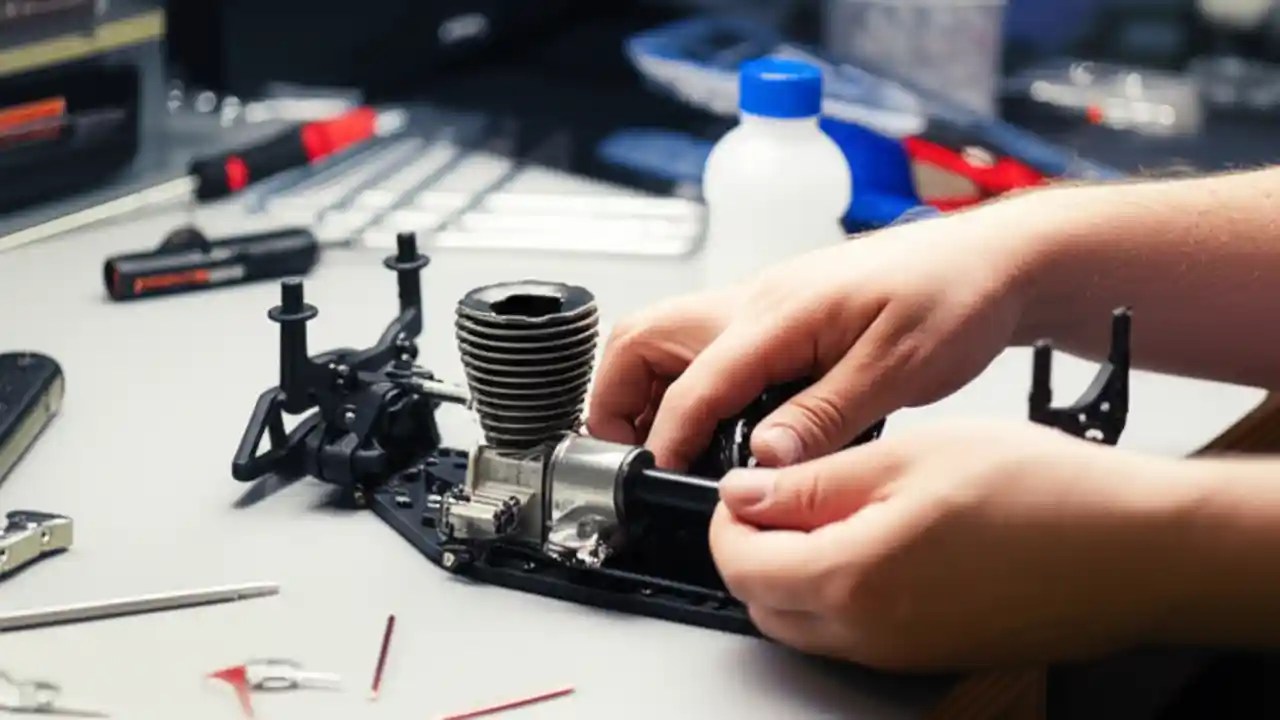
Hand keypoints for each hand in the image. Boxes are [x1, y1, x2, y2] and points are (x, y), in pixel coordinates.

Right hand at [587, 212, 1042, 469]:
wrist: (993, 260)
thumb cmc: (955, 297)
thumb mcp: (896, 369)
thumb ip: (824, 416)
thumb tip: (765, 459)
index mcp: (780, 313)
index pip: (695, 380)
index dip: (666, 437)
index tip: (656, 480)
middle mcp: (758, 301)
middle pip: (644, 337)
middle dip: (618, 396)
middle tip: (631, 453)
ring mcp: (765, 305)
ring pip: (668, 339)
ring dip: (649, 389)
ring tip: (669, 445)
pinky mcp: (781, 315)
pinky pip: (709, 347)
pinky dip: (692, 384)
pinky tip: (722, 423)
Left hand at [708, 420, 1194, 670]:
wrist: (1136, 548)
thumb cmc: (1040, 493)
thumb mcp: (906, 456)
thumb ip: (811, 482)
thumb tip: (744, 493)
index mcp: (850, 579)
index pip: (739, 563)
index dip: (726, 519)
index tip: (742, 486)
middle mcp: (869, 633)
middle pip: (764, 601)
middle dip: (754, 547)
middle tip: (784, 494)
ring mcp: (901, 654)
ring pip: (805, 623)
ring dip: (795, 570)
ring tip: (836, 509)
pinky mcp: (930, 655)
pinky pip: (854, 633)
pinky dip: (840, 590)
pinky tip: (877, 540)